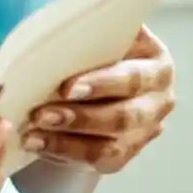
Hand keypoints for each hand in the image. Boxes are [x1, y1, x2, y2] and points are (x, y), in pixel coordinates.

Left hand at [22, 25, 174, 172]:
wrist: (91, 73)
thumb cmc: (92, 46)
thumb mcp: (95, 33)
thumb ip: (83, 33)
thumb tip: (47, 35)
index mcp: (154, 61)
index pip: (131, 76)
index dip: (101, 84)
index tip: (66, 88)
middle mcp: (158, 97)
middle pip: (124, 115)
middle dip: (80, 117)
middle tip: (41, 114)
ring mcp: (145, 129)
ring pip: (112, 143)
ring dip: (68, 138)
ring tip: (34, 130)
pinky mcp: (127, 151)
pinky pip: (99, 159)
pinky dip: (64, 151)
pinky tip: (37, 143)